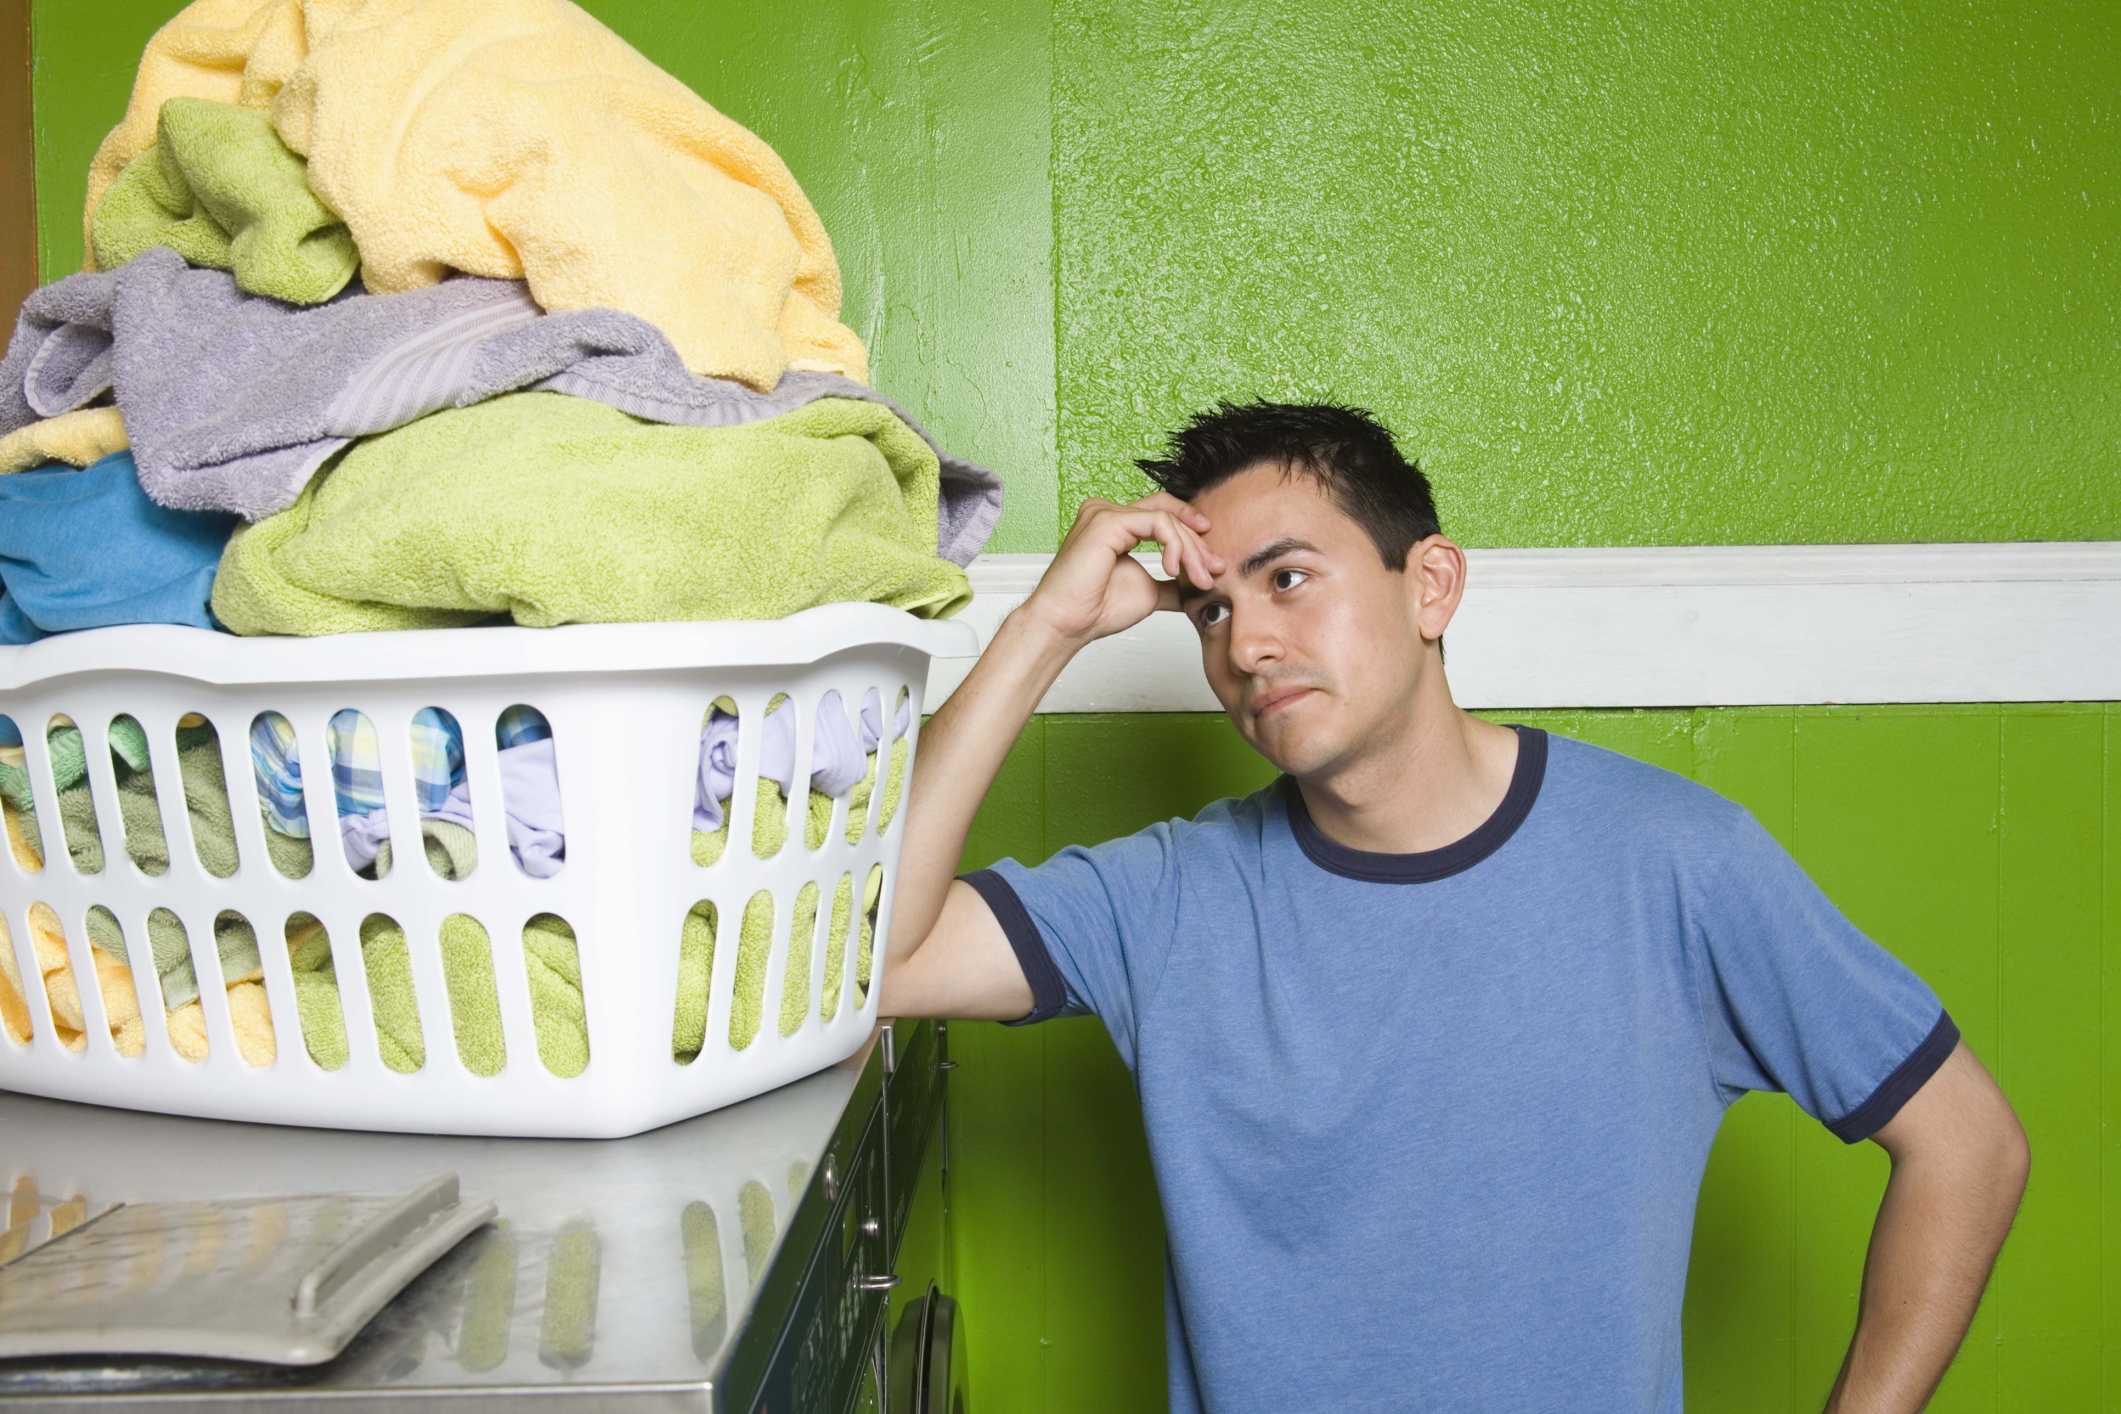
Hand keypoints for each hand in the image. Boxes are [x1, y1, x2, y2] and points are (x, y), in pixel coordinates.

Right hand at [1019, 493, 1225, 646]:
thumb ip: (1172, 582)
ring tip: (1198, 578)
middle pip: (1168, 512)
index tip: (1212, 561)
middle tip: (1213, 571)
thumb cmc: (1096, 609)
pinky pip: (1158, 523)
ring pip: (1167, 518)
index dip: (1191, 532)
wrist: (1069, 624)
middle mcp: (1107, 512)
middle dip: (1197, 544)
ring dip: (1189, 550)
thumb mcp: (1149, 591)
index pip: (1162, 513)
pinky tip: (1174, 568)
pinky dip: (1174, 545)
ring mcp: (1105, 512)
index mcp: (1114, 524)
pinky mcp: (1107, 520)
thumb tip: (1198, 586)